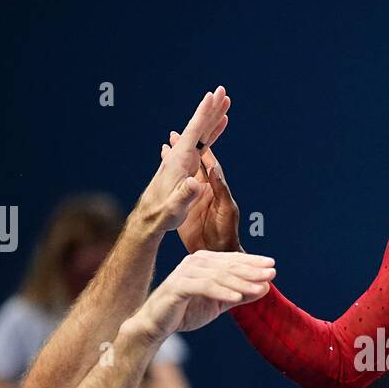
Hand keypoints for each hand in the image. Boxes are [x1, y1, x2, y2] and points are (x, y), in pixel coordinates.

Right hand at [132, 250, 274, 338]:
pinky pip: (204, 287)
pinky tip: (237, 298)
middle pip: (228, 266)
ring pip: (218, 276)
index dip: (253, 262)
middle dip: (252, 270)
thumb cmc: (186, 311)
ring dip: (241, 282)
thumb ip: (241, 294)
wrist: (156, 324)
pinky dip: (221, 292)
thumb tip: (266, 287)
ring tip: (260, 288)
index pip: (232, 260)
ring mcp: (185, 273)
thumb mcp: (219, 303)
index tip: (272, 265)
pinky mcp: (178, 287)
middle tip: (272, 273)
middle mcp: (194, 262)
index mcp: (204, 262)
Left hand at [140, 87, 230, 231]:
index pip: (194, 131)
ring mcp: (183, 160)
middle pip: (199, 126)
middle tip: (222, 91)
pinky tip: (214, 130)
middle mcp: (181, 155)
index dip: (204, 113)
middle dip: (211, 108)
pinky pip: (200, 145)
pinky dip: (209, 134)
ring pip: (201, 133)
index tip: (212, 95)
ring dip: (212, 118)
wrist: (150, 219)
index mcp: (180, 160)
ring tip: (223, 104)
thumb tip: (195, 182)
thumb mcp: (175, 207)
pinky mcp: (185, 166)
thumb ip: (185, 195)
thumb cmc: (162, 214)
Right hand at [161, 136, 240, 253]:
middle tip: (174, 134)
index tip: (193, 134)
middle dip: (185, 149)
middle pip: (193, 165)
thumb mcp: (226, 210)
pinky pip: (175, 190)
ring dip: (175, 161)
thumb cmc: (226, 233)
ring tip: (165, 146)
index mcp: (216, 188)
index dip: (201, 149)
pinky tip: (161, 170)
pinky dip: (168, 179)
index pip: (208, 163)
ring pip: (183, 174)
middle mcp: (204, 190)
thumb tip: (214, 167)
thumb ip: (220, 190)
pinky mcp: (183, 208)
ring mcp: (192, 198)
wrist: (216, 253)